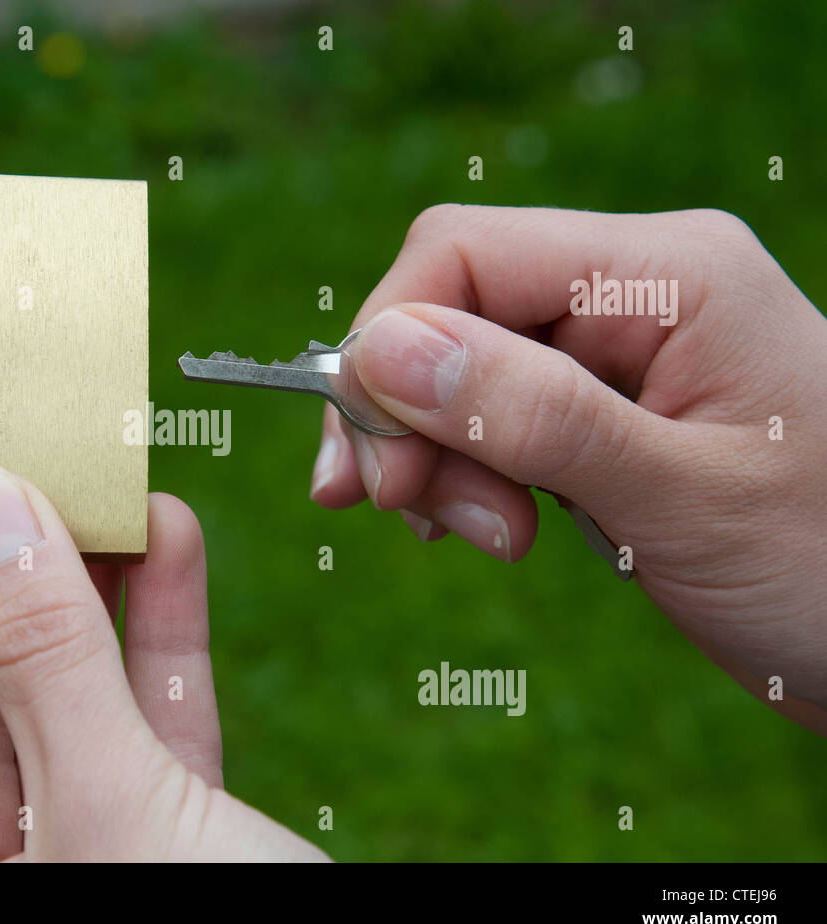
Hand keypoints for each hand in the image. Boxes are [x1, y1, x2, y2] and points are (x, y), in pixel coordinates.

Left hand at [0, 453, 326, 860]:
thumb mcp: (111, 813)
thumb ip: (41, 661)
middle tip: (11, 454)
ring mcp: (92, 856)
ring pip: (73, 696)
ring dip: (94, 583)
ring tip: (100, 478)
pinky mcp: (182, 843)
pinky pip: (158, 722)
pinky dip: (167, 632)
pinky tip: (170, 543)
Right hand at [310, 205, 826, 732]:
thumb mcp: (677, 497)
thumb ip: (532, 415)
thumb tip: (380, 349)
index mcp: (667, 273)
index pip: (465, 255)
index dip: (389, 346)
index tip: (374, 466)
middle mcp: (634, 292)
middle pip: (450, 312)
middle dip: (410, 417)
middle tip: (415, 518)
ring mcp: (618, 354)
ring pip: (458, 372)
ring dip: (436, 457)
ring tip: (486, 540)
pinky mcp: (604, 412)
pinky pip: (494, 418)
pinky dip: (464, 473)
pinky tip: (482, 528)